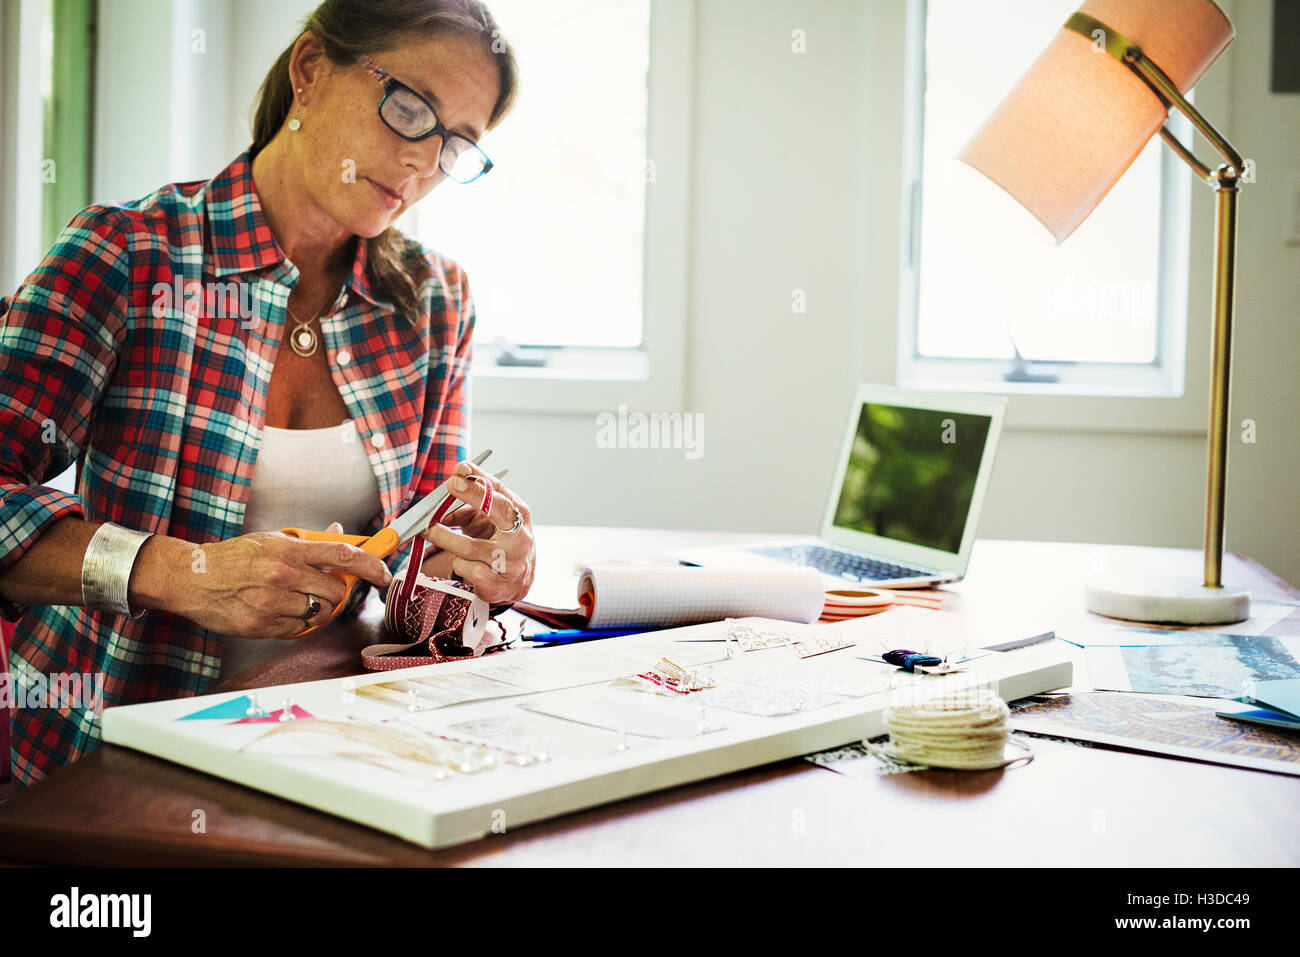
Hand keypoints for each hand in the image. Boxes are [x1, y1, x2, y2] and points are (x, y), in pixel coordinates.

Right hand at [163, 521, 392, 638]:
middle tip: (323, 588)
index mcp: (287, 550)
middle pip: (336, 591)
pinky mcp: (261, 627)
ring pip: (320, 614)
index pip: (342, 555)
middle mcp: (282, 576)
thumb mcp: (271, 540)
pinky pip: (298, 630)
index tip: (384, 573)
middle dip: (337, 592)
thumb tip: (339, 533)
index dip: (370, 564)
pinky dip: (297, 623)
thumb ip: (308, 542)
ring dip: (317, 609)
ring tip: (296, 599)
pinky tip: (279, 611)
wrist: (191, 578)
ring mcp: (272, 604)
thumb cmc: (234, 558)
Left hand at [420, 460, 534, 604]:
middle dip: (475, 494)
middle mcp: (520, 536)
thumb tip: (440, 504)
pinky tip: (462, 564)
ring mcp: (511, 562)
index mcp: (518, 515)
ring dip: (445, 537)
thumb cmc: (500, 544)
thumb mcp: (489, 522)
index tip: (460, 469)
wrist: (517, 584)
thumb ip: (468, 509)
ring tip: (431, 532)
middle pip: (499, 510)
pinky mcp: (497, 585)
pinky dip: (457, 563)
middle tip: (452, 484)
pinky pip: (465, 569)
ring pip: (469, 546)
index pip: (500, 490)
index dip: (479, 478)